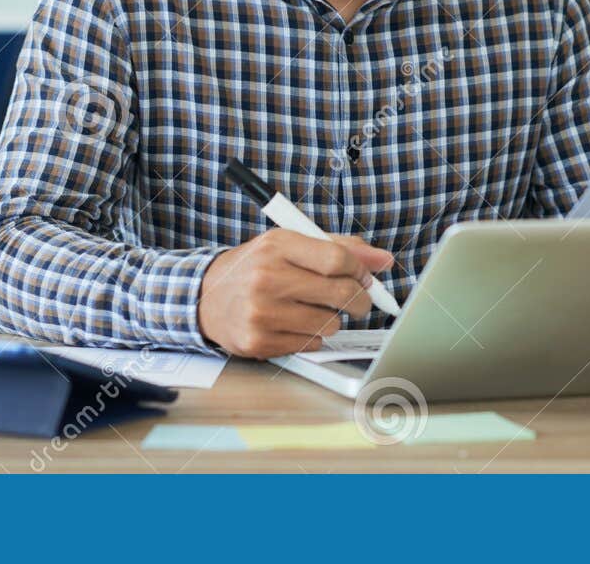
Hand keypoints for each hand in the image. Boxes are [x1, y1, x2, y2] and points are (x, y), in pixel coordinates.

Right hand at [197, 229, 393, 358]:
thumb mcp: (289, 245)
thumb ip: (338, 247)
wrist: (206, 298)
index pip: (337, 258)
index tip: (364, 276)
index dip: (361, 270)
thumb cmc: (255, 268)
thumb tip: (383, 260)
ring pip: (331, 324)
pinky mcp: (258, 342)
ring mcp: (261, 312)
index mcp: (276, 245)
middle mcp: (267, 277)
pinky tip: (293, 324)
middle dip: (360, 299)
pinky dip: (312, 336)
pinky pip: (311, 344)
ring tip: (312, 309)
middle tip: (357, 300)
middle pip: (341, 292)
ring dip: (332, 319)